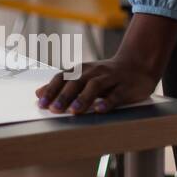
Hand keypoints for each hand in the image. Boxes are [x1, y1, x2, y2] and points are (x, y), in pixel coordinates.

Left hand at [35, 55, 162, 114]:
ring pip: (95, 86)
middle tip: (54, 109)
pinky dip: (108, 102)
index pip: (62, 78)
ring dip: (83, 98)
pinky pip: (116, 94)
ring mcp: (110, 78)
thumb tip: (38, 93)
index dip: (51, 90)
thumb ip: (62, 86)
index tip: (41, 103)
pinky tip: (100, 109)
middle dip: (63, 96)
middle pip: (76, 82)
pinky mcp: (126, 87)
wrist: (137, 65)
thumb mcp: (82, 77)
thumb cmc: (105, 75)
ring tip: (74, 111)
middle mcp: (94, 72)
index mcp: (81, 70)